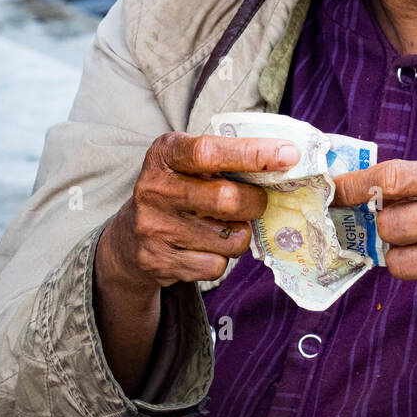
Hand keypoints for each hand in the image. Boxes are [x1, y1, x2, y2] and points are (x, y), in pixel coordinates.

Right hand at [98, 131, 298, 294]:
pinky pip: (216, 265)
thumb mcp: (187, 164)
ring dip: (239, 234)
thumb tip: (286, 160)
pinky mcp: (158, 262)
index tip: (288, 154)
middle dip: (255, 202)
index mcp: (165, 154)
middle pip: (227, 199)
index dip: (252, 153)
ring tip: (224, 226)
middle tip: (257, 201)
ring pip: (228, 238)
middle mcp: (154, 188)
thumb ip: (225, 158)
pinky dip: (222, 259)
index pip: (210, 151)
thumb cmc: (176, 191)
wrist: (127, 241)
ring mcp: (154, 228)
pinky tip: (206, 248)